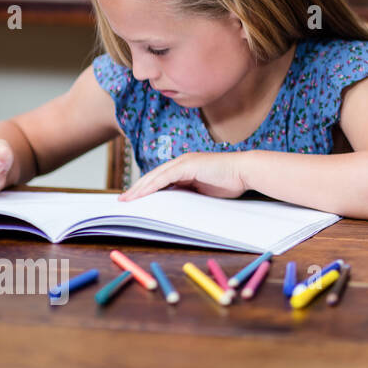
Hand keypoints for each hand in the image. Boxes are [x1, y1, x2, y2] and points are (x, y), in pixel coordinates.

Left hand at [119, 151, 250, 200]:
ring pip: (155, 176)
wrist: (244, 171)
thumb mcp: (206, 190)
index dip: (146, 188)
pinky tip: (141, 195)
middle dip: (137, 189)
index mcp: (187, 167)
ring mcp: (184, 162)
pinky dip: (150, 187)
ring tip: (127, 200)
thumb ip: (191, 193)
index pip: (161, 179)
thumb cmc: (231, 181)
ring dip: (139, 189)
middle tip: (123, 201)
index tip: (135, 199)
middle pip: (153, 176)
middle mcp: (182, 162)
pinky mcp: (186, 165)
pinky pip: (163, 178)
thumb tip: (178, 205)